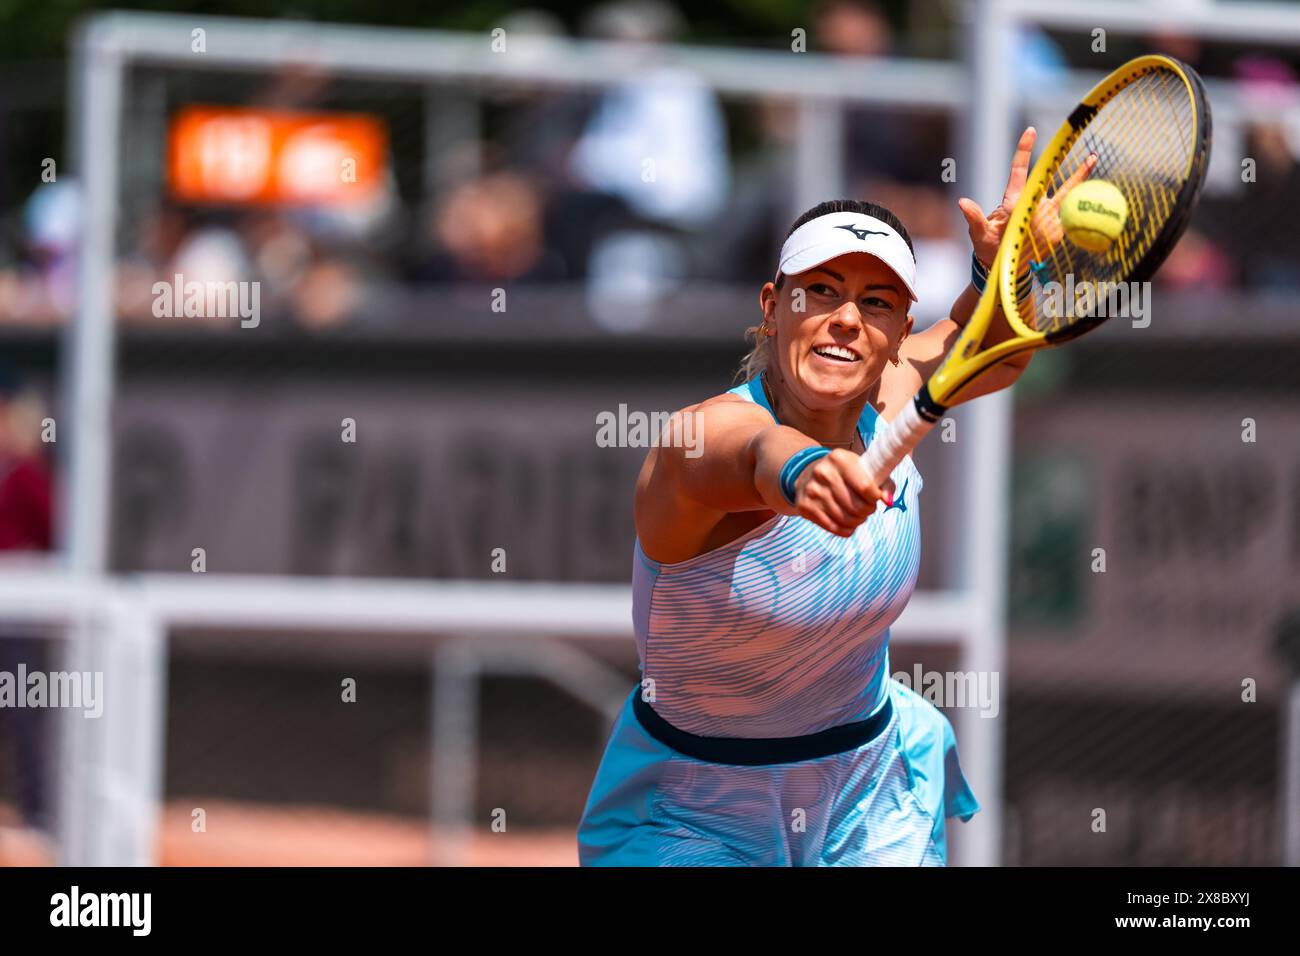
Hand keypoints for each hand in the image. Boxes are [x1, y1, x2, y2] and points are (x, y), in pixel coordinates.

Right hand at [792, 450, 894, 537]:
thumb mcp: (862, 468)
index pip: (865, 486)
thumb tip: (889, 501)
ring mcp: (812, 491)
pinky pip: (833, 528)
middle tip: (867, 508)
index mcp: (839, 458)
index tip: (877, 498)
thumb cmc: (844, 473)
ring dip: (857, 521)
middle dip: (867, 511)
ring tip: (858, 515)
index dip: (876, 497)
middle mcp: (823, 473)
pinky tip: (847, 523)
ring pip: (845, 519)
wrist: (807, 473)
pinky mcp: (805, 506)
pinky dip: (846, 529)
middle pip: (856, 506)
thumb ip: (883, 482)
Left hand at [957, 127, 1098, 269]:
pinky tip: (1098, 197)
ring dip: (1080, 176)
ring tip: (1094, 157)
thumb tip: (962, 202)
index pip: (1019, 171)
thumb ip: (975, 218)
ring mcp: (1046, 214)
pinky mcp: (1056, 228)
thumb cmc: (988, 247)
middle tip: (1067, 136)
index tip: (1030, 131)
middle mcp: (1032, 202)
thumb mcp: (979, 234)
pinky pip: (1071, 215)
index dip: (1024, 150)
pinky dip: (1085, 206)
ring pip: (1066, 191)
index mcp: (1013, 199)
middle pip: (1047, 175)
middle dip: (1057, 156)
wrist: (1004, 265)